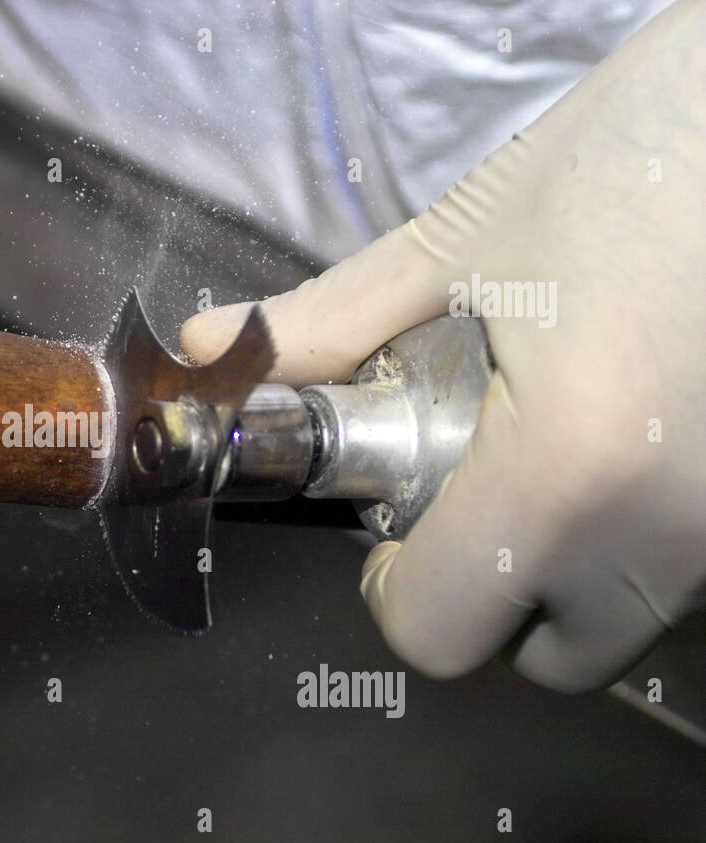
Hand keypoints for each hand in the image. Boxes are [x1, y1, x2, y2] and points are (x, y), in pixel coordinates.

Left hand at [180, 0, 705, 691]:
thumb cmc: (649, 150)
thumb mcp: (468, 240)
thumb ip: (330, 322)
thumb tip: (220, 349)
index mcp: (565, 470)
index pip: (437, 631)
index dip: (393, 585)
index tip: (395, 523)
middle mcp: (669, 534)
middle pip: (546, 656)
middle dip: (489, 589)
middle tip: (475, 484)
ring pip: (625, 623)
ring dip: (572, 569)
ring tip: (562, 444)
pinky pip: (684, 572)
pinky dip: (640, 537)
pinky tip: (632, 437)